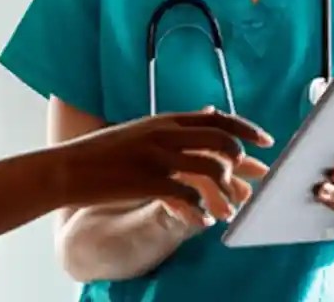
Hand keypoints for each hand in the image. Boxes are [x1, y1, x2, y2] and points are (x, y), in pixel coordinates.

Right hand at [61, 107, 272, 220]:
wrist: (68, 168)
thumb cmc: (101, 152)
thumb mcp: (139, 130)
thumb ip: (172, 126)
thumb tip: (207, 113)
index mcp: (164, 121)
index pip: (216, 118)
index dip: (246, 128)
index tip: (265, 140)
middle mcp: (164, 135)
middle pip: (221, 141)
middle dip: (241, 163)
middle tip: (245, 181)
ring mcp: (157, 158)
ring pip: (211, 171)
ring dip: (226, 194)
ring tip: (226, 210)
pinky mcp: (148, 182)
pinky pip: (190, 196)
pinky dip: (202, 210)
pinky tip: (202, 220)